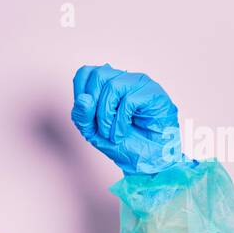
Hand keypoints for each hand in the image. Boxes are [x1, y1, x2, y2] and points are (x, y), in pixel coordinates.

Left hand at [70, 63, 190, 175]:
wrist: (147, 159)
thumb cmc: (124, 143)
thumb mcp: (93, 132)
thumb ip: (82, 116)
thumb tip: (83, 99)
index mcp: (106, 84)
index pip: (85, 73)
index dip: (80, 93)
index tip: (87, 116)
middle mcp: (123, 79)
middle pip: (97, 75)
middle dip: (93, 107)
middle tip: (101, 128)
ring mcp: (139, 84)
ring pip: (112, 87)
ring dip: (106, 117)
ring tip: (112, 134)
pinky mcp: (153, 93)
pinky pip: (129, 100)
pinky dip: (120, 122)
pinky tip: (122, 133)